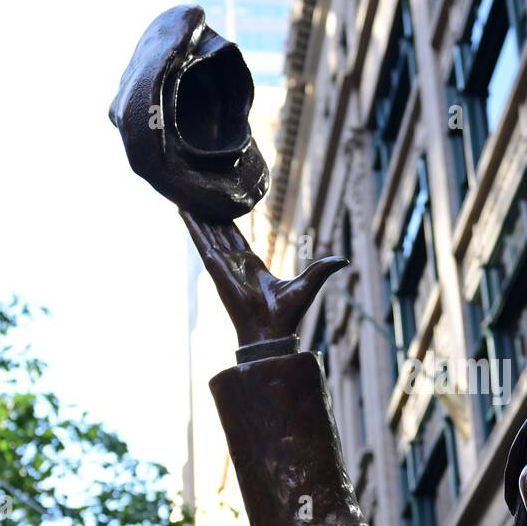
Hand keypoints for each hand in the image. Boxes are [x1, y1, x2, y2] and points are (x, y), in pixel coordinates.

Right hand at [181, 210, 347, 347]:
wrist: (272, 330)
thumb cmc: (287, 312)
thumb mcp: (309, 282)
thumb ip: (322, 269)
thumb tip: (344, 260)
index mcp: (253, 267)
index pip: (238, 241)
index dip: (230, 225)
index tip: (223, 210)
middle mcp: (235, 264)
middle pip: (220, 233)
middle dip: (211, 216)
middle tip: (201, 195)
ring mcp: (223, 265)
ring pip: (208, 233)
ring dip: (198, 216)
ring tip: (187, 196)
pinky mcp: (215, 267)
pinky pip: (201, 241)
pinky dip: (192, 226)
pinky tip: (182, 210)